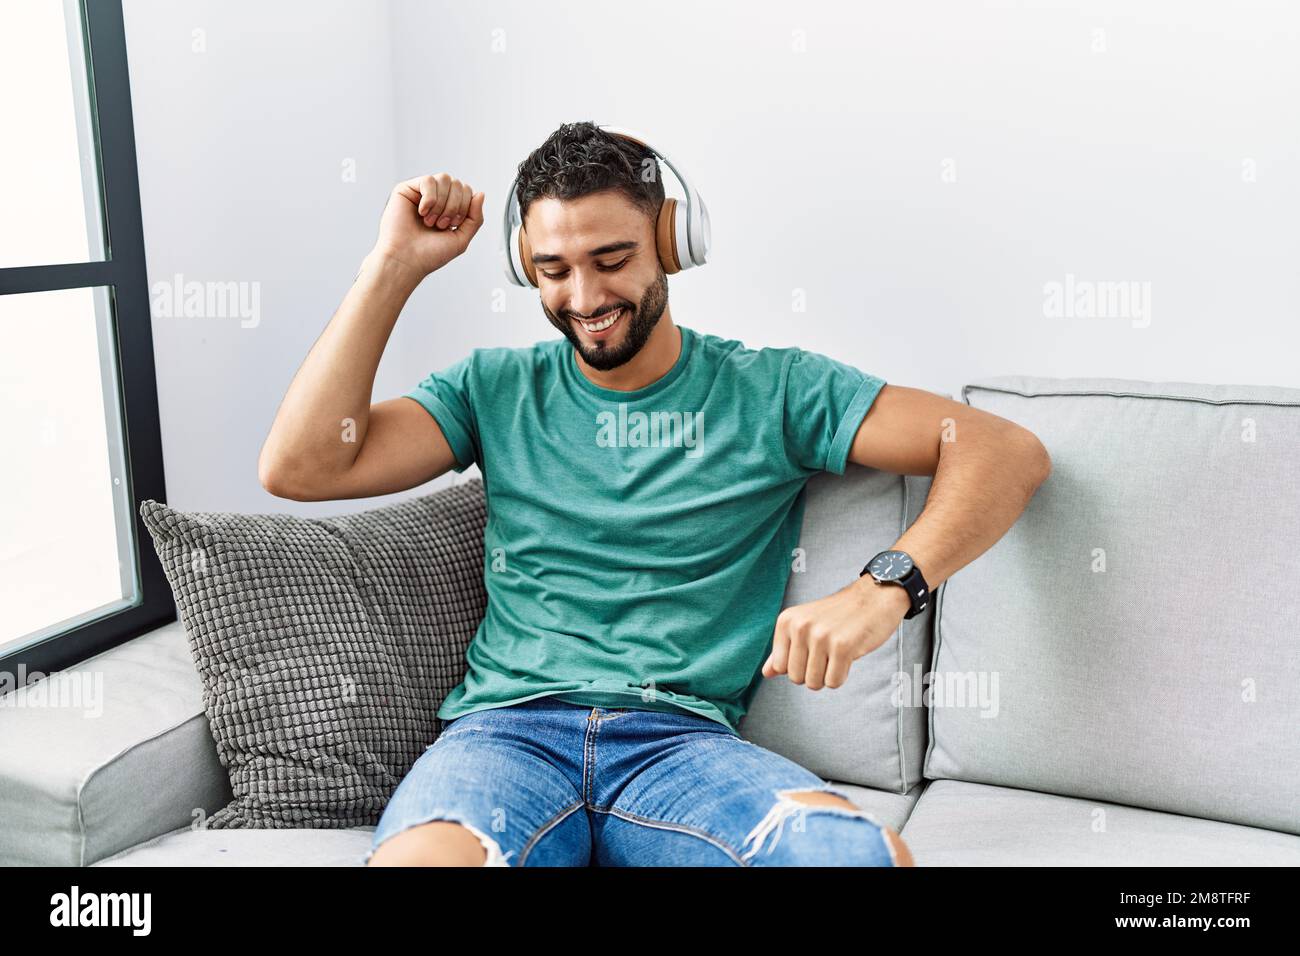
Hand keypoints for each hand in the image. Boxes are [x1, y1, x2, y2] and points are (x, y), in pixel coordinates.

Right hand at [371, 173, 484, 279]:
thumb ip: (475, 217)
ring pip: (444, 178)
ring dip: (442, 203)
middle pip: (457, 183)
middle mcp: (436, 199)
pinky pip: (428, 180)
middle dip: (454, 206)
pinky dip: (429, 199)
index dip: (465, 206)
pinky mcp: (406, 189)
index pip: (466, 191)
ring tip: (430, 221)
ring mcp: (421, 193)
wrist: (407, 260)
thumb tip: (481, 194)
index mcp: (448, 208)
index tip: (453, 225)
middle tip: (440, 224)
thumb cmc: (430, 254)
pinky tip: (421, 212)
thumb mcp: (461, 238)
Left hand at [761, 577, 910, 689]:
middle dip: (814, 673)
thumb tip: (766, 673)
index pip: (779, 667)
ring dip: (828, 675)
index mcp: (786, 621)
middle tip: (828, 651)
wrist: (875, 596)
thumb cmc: (840, 614)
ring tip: (837, 652)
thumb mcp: (805, 625)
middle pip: (796, 678)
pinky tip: (848, 655)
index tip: (813, 649)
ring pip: (814, 683)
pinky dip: (842, 675)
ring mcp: (821, 636)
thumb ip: (784, 649)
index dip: (798, 665)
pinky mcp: (842, 647)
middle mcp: (800, 627)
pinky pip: (834, 682)